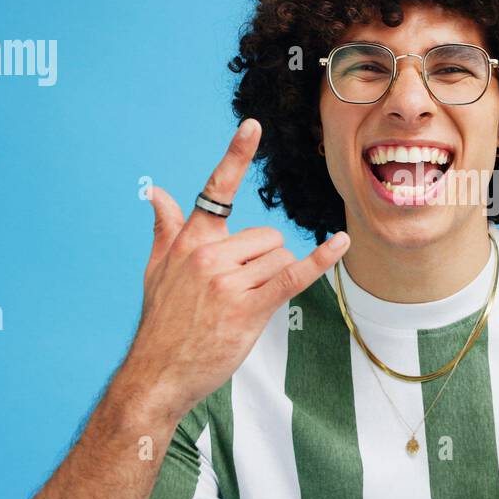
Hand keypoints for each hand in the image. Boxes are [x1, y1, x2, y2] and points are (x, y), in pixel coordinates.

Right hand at [124, 118, 349, 417]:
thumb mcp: (156, 271)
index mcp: (191, 241)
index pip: (216, 190)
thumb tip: (157, 192)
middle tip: (243, 291)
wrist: (158, 373)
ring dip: (275, 280)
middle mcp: (210, 255)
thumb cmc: (161, 323)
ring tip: (246, 306)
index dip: (236, 156)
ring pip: (281, 258)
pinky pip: (293, 275)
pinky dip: (320, 261)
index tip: (253, 126)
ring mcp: (229, 280)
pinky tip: (341, 244)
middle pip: (268, 236)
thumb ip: (166, 229)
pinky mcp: (249, 306)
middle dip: (266, 261)